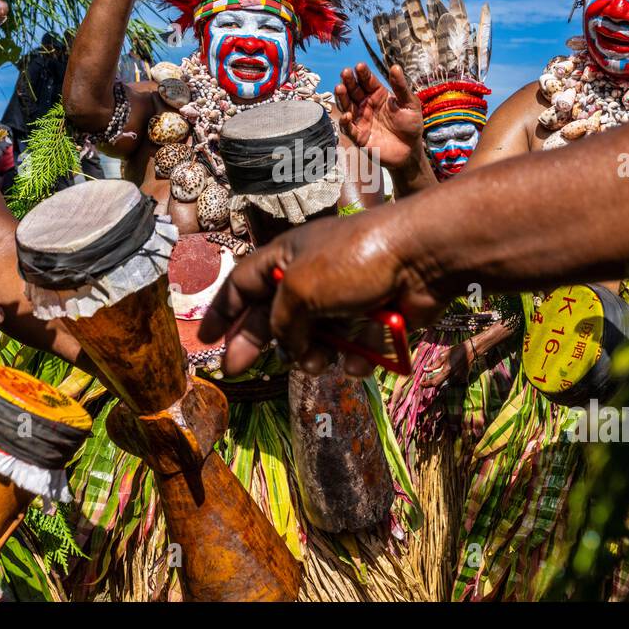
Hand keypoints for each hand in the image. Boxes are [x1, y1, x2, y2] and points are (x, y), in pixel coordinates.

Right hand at [198, 203, 447, 376]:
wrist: (422, 256)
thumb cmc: (353, 261)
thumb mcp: (298, 290)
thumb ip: (279, 323)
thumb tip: (287, 346)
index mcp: (287, 257)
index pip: (243, 284)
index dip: (222, 311)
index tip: (205, 340)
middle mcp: (313, 275)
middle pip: (274, 316)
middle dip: (258, 343)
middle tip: (239, 373)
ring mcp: (345, 297)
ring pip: (316, 338)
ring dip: (313, 355)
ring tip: (319, 361)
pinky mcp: (375, 317)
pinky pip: (354, 346)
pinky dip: (355, 356)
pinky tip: (359, 360)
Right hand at [336, 62, 424, 171]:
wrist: (410, 150)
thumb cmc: (411, 125)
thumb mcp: (410, 104)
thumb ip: (401, 87)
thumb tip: (395, 67)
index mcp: (378, 95)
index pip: (368, 81)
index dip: (363, 74)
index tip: (359, 66)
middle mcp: (366, 105)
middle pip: (354, 91)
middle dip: (348, 82)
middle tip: (345, 73)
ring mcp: (361, 120)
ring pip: (347, 106)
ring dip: (342, 97)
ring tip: (339, 88)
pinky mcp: (359, 136)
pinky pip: (349, 128)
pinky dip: (345, 122)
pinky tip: (346, 115)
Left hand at [423, 339, 474, 387]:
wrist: (470, 351)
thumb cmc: (456, 351)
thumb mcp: (443, 355)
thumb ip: (434, 364)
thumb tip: (425, 370)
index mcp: (447, 370)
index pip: (435, 382)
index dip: (427, 384)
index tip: (421, 384)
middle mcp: (453, 377)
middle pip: (440, 384)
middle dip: (434, 382)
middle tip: (428, 379)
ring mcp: (459, 379)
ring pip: (447, 383)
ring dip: (443, 379)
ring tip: (446, 370)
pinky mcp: (464, 379)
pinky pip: (454, 382)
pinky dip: (451, 378)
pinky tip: (453, 371)